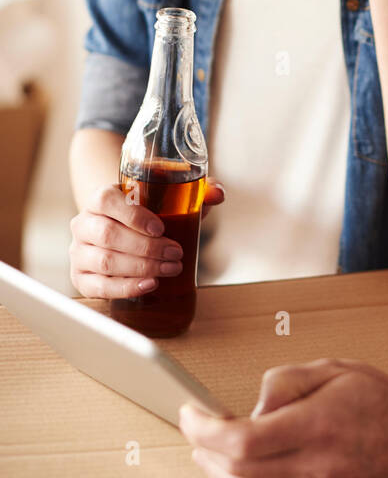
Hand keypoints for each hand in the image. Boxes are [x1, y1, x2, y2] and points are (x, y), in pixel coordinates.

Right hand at [69, 177, 224, 299]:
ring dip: (142, 268)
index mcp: (100, 197)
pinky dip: (126, 287)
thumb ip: (197, 189)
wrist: (123, 228)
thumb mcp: (171, 196)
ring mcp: (79, 251)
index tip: (161, 228)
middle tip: (176, 254)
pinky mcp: (81, 277)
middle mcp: (84, 223)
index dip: (134, 216)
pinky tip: (150, 284)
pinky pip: (100, 286)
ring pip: (105, 261)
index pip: (108, 201)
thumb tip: (218, 193)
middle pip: (109, 235)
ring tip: (170, 269)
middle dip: (147, 248)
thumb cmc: (148, 212)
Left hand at [179, 358, 387, 477]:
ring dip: (216, 473)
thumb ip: (284, 383)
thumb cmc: (381, 399)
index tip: (189, 413)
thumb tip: (251, 408)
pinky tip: (234, 470)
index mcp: (316, 427)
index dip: (204, 430)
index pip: (241, 440)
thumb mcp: (333, 369)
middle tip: (193, 428)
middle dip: (203, 450)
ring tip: (205, 449)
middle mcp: (315, 467)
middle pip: (236, 472)